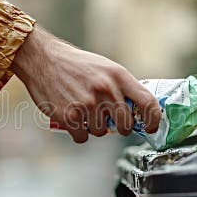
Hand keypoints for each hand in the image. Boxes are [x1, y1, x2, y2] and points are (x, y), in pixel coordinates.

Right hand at [10, 26, 161, 142]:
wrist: (43, 59)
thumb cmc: (76, 64)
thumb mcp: (105, 67)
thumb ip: (121, 87)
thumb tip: (138, 110)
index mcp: (118, 75)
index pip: (147, 102)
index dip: (154, 119)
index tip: (151, 128)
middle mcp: (105, 89)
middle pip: (126, 124)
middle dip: (121, 128)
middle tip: (111, 121)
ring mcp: (87, 104)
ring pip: (102, 132)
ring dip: (94, 127)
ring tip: (84, 112)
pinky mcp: (69, 115)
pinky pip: (82, 137)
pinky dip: (78, 133)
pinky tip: (73, 119)